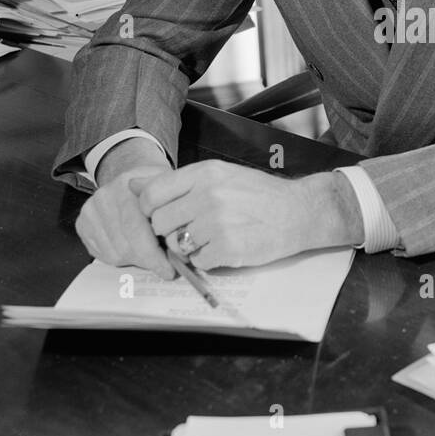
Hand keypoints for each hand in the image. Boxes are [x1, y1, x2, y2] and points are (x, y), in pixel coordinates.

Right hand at [75, 164, 174, 279]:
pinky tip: (133, 250)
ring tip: (149, 255)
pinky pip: (102, 255)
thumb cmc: (156, 188)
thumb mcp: (171, 189)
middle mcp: (103, 197)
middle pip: (125, 246)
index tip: (170, 270)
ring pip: (114, 254)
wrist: (130, 179)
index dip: (154, 255)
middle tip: (164, 267)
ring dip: (135, 261)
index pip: (137, 230)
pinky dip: (120, 259)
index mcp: (127, 186)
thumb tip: (179, 241)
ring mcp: (90, 211)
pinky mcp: (82, 224)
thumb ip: (174, 210)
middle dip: (147, 261)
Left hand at [136, 160, 362, 267]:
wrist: (300, 212)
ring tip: (214, 238)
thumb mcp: (220, 175)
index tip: (162, 216)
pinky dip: (209, 260)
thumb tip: (133, 184)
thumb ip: (177, 181)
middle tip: (191, 230)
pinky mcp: (227, 248)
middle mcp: (208, 195)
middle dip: (170, 232)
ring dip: (190, 248)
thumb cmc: (259, 194)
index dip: (150, 211)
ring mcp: (217, 222)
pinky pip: (198, 262)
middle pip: (160, 223)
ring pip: (177, 246)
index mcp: (205, 173)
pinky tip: (226, 248)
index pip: (152, 194)